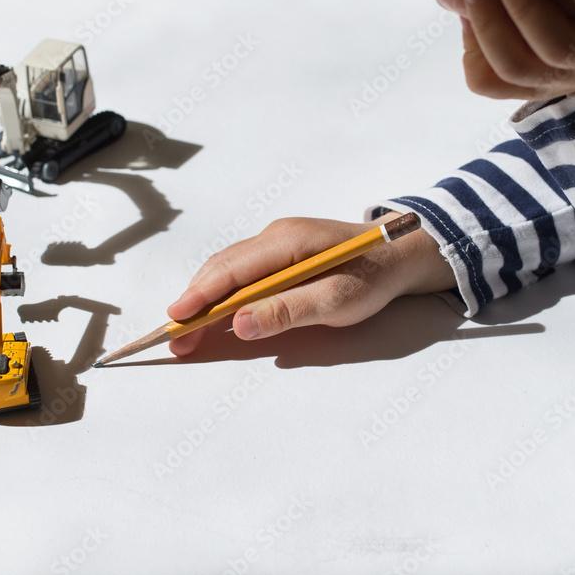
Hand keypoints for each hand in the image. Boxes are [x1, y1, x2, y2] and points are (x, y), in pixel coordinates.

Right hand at [166, 213, 453, 355]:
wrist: (400, 256)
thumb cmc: (372, 278)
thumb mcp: (337, 301)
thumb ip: (288, 310)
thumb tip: (240, 324)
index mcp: (288, 241)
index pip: (232, 269)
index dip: (200, 295)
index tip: (176, 320)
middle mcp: (276, 235)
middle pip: (222, 267)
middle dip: (195, 302)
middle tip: (174, 339)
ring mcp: (277, 240)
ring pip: (229, 268)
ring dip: (205, 298)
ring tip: (188, 332)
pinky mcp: (281, 251)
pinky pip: (242, 270)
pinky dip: (223, 292)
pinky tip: (215, 313)